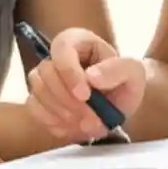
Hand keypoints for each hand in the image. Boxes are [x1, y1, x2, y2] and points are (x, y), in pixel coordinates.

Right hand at [25, 27, 146, 143]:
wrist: (118, 105)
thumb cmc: (124, 82)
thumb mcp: (133, 72)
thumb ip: (117, 69)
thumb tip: (91, 77)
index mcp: (77, 41)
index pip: (61, 48)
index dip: (70, 73)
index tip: (86, 96)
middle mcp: (55, 57)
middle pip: (45, 73)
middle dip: (68, 100)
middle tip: (92, 119)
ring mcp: (44, 78)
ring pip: (38, 92)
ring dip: (62, 114)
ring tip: (88, 125)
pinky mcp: (38, 99)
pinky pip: (34, 109)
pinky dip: (53, 122)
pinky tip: (74, 128)